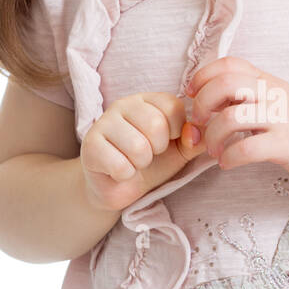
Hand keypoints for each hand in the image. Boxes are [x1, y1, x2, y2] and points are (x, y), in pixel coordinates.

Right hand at [80, 92, 206, 211]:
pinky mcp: (89, 146)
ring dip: (140, 164)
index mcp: (146, 100)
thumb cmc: (150, 164)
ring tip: (132, 162)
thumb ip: (195, 140)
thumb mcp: (179, 151)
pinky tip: (117, 171)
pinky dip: (125, 175)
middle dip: (157, 150)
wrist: (118, 188)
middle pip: (155, 125)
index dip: (176, 131)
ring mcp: (103, 123)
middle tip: (147, 155)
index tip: (166, 141)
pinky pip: (120, 165)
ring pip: (138, 147)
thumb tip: (199, 134)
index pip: (173, 106)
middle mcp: (123, 105)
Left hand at [187, 55, 288, 182]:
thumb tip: (203, 100)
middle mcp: (272, 93)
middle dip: (202, 104)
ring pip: (231, 117)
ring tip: (214, 149)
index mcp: (266, 80)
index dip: (202, 77)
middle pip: (225, 84)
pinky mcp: (287, 145)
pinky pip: (247, 148)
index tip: (192, 95)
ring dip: (213, 136)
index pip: (228, 64)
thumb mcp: (273, 99)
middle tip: (200, 123)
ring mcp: (281, 118)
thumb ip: (243, 95)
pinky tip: (227, 163)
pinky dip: (229, 157)